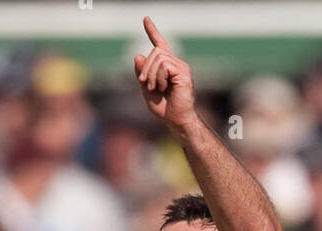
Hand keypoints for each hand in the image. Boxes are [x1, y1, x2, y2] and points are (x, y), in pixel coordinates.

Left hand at [134, 16, 195, 131]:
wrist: (177, 121)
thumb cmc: (164, 109)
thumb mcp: (146, 90)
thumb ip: (141, 74)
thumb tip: (138, 55)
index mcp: (167, 67)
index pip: (160, 44)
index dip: (152, 31)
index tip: (145, 19)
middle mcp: (176, 63)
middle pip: (155, 51)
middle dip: (145, 67)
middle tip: (144, 83)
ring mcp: (181, 67)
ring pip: (159, 57)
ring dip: (151, 74)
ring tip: (155, 88)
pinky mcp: (183, 72)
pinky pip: (165, 65)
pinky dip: (159, 77)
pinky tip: (163, 88)